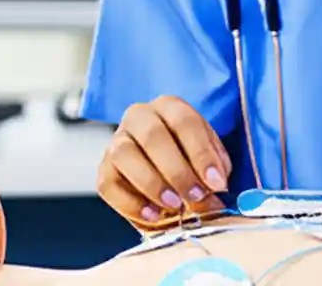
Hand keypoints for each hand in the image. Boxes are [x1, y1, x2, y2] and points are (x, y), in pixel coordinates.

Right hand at [96, 95, 231, 227]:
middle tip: (195, 196)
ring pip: (124, 154)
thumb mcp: (208, 162)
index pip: (184, 122)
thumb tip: (216, 193)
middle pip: (152, 135)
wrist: (166, 178)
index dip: (202, 153)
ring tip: (174, 205)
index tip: (217, 183)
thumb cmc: (191, 163)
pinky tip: (154, 216)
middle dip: (177, 170)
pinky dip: (130, 203)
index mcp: (169, 107)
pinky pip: (108, 184)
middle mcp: (139, 117)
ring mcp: (117, 142)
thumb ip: (213, 172)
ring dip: (151, 183)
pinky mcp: (104, 169)